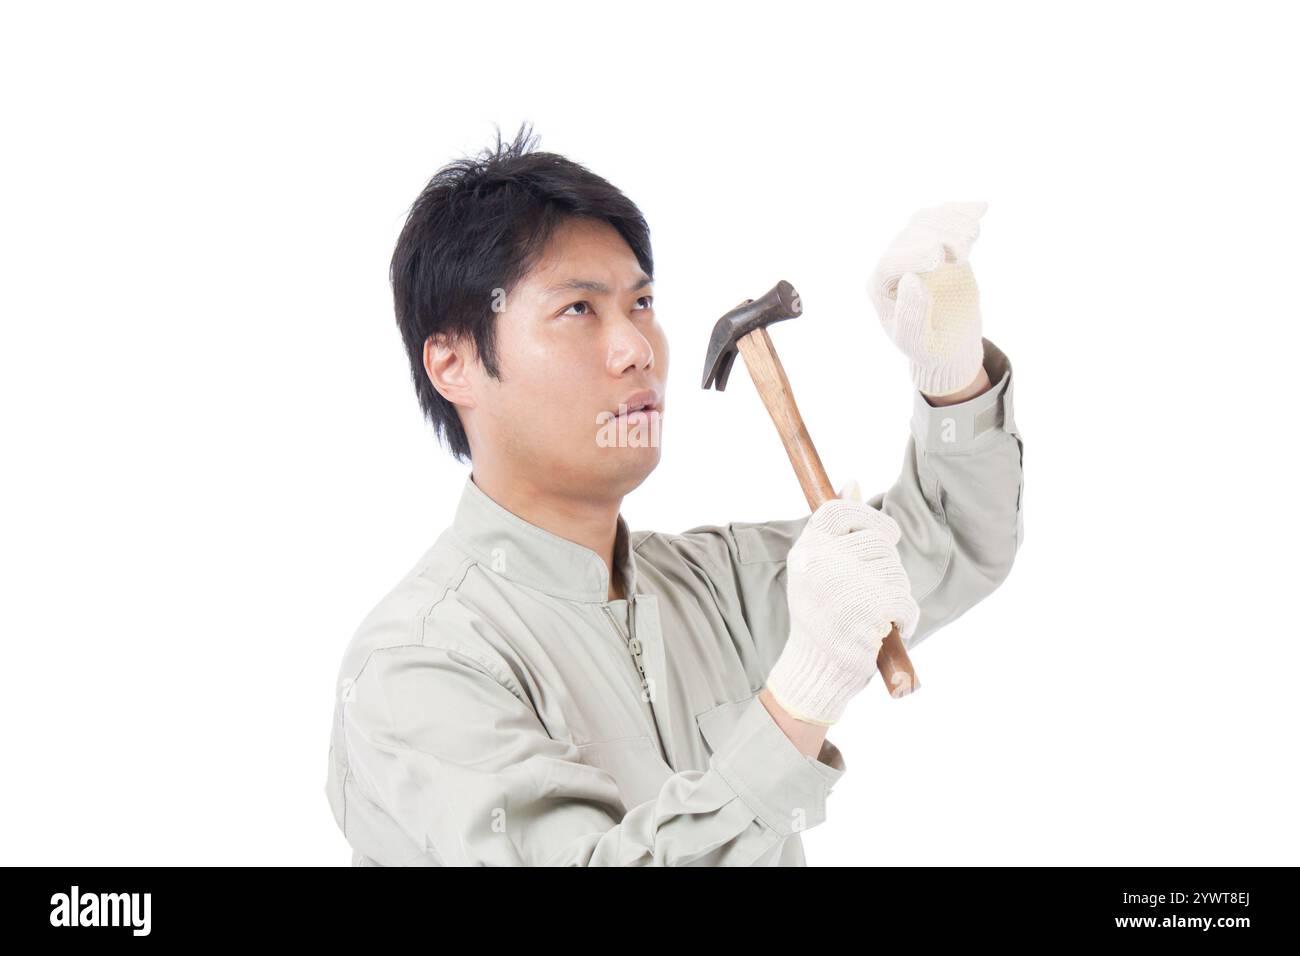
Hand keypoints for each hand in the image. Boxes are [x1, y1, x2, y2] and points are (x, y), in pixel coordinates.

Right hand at [766, 497, 920, 725]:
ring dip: (897, 595)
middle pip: (879, 542)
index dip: (868, 517)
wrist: (814, 671)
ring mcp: (844, 585)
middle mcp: (820, 563)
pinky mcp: (869, 608)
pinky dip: (905, 618)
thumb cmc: (821, 619)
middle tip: (873, 593)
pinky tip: (888, 630)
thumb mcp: (818, 570)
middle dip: (887, 567)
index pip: (839, 510)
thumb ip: (835, 531)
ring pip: (895, 572)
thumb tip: (854, 483)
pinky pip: (905, 601)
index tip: (885, 533)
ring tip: (876, 614)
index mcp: (806, 551)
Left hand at [868, 201, 988, 397]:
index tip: (939, 257)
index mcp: (880, 288)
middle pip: (911, 237)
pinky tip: (981, 208)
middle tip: (962, 251)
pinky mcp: (940, 243)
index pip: (890, 264)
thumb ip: (912, 317)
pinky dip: (963, 213)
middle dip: (937, 239)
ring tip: (972, 234)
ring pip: (928, 222)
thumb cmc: (929, 348)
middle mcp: (894, 264)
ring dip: (952, 223)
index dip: (913, 257)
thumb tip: (912, 281)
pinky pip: (946, 220)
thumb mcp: (918, 344)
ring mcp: (916, 249)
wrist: (950, 344)